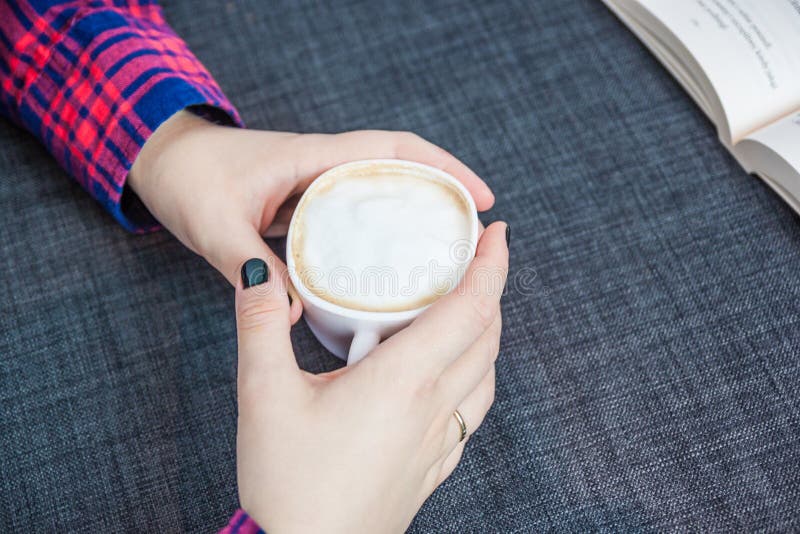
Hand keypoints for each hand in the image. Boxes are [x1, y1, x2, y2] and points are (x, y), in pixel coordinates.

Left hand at [129, 111, 494, 321]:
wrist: (163, 165)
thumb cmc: (187, 181)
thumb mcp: (215, 224)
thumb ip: (249, 265)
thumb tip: (291, 313)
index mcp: (313, 157)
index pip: (394, 151)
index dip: (443, 168)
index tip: (479, 197)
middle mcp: (323, 167)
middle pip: (400, 174)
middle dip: (443, 198)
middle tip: (473, 241)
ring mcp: (317, 187)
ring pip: (380, 197)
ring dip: (415, 219)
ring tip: (444, 262)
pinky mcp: (305, 207)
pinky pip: (355, 219)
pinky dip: (379, 238)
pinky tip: (387, 272)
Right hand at [234, 222, 507, 532]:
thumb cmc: (288, 486)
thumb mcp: (263, 397)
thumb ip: (261, 327)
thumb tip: (256, 272)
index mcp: (402, 381)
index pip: (470, 309)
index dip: (493, 265)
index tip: (499, 231)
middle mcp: (432, 407)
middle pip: (487, 335)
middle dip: (493, 288)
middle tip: (477, 257)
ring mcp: (437, 442)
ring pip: (487, 374)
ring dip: (488, 332)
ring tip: (466, 308)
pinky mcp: (430, 467)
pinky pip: (472, 410)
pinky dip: (477, 375)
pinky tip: (452, 375)